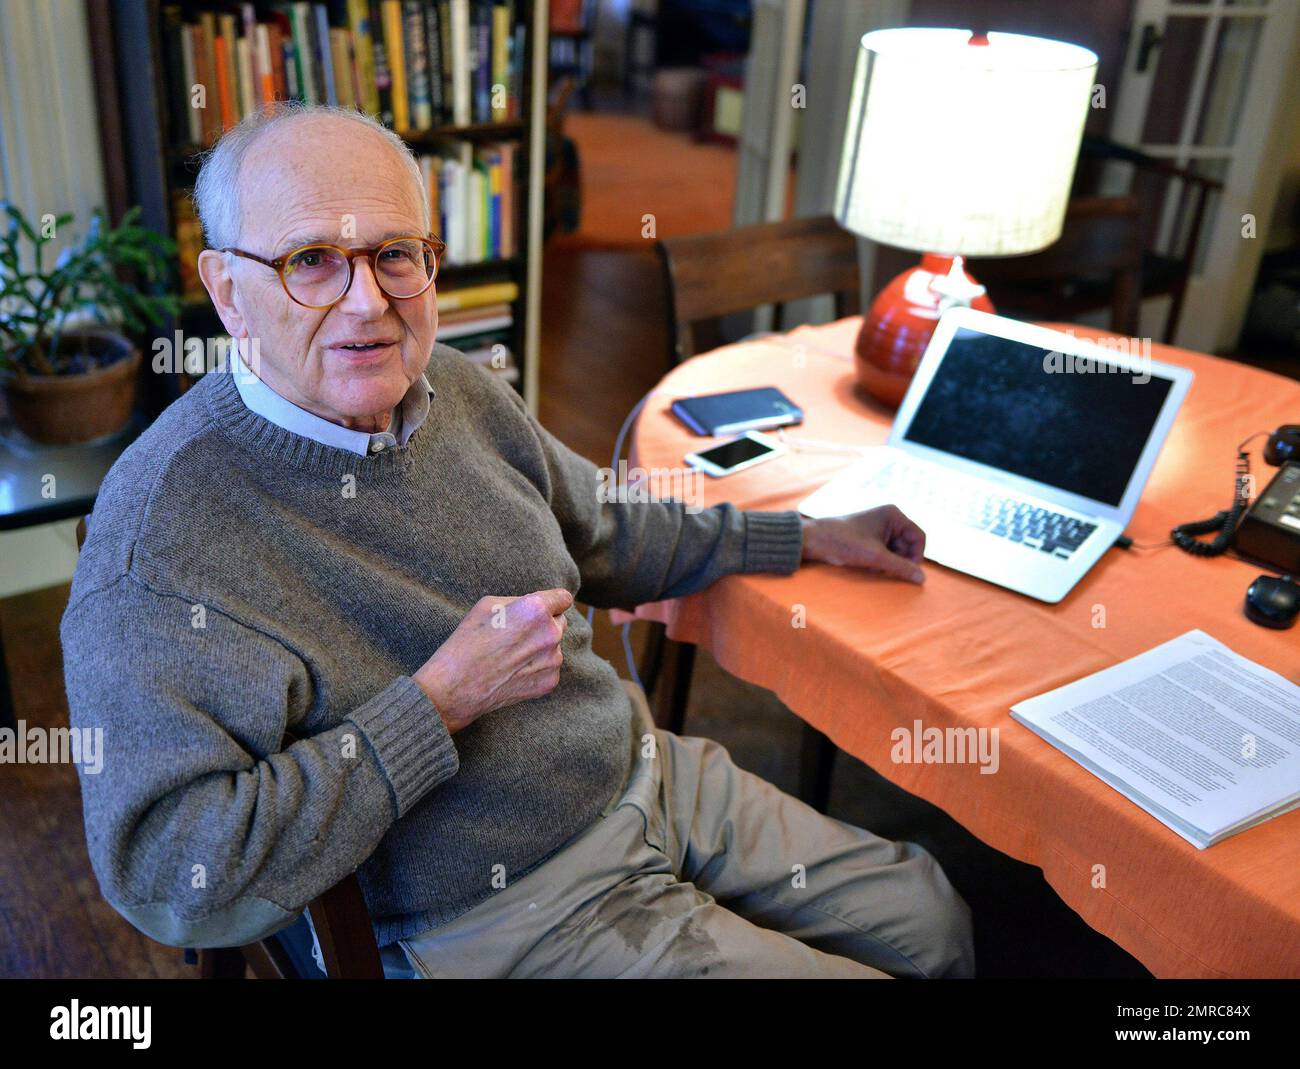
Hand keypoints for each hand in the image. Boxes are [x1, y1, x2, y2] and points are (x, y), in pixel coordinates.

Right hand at [414, 588, 573, 733]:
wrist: (457, 686)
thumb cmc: (468, 641)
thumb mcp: (488, 606)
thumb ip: (520, 601)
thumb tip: (538, 604)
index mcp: (536, 610)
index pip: (563, 598)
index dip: (553, 602)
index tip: (545, 607)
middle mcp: (550, 634)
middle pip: (560, 622)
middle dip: (545, 624)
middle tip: (518, 634)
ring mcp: (553, 660)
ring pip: (554, 646)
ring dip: (540, 647)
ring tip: (511, 655)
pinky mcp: (550, 681)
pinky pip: (549, 667)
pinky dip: (537, 668)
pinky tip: (514, 671)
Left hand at [800, 506, 926, 583]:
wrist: (812, 540)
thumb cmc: (842, 543)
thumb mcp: (874, 557)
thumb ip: (900, 567)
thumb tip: (922, 579)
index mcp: (893, 514)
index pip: (919, 537)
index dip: (917, 556)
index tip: (908, 572)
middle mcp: (889, 518)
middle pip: (908, 545)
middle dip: (899, 560)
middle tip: (884, 570)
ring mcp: (879, 527)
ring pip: (896, 551)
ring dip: (888, 563)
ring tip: (873, 567)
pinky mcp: (870, 537)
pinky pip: (885, 552)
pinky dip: (880, 561)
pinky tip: (867, 565)